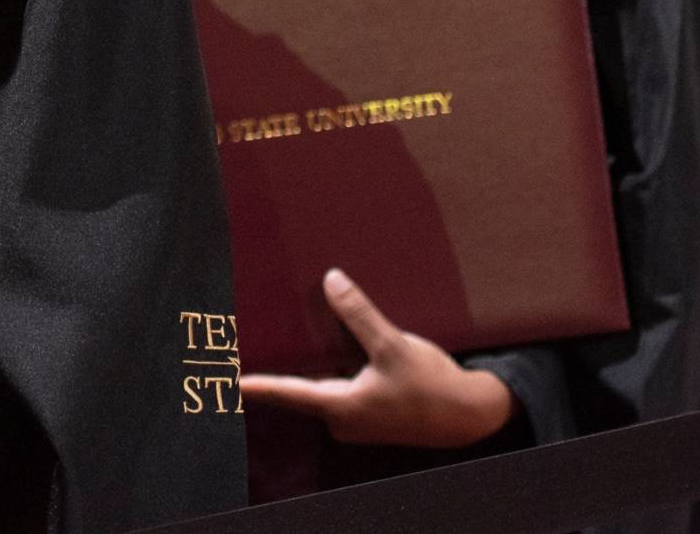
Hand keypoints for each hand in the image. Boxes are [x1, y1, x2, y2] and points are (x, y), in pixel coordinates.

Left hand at [241, 268, 516, 449]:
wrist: (468, 415)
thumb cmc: (432, 387)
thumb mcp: (394, 346)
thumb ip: (359, 314)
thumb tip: (331, 280)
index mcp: (343, 407)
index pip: (290, 393)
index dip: (259, 385)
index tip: (230, 381)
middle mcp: (344, 419)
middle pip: (301, 392)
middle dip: (278, 373)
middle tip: (245, 355)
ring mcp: (357, 420)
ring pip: (321, 390)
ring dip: (305, 371)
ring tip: (281, 343)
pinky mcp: (371, 414)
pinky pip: (339, 390)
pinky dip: (329, 371)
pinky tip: (327, 348)